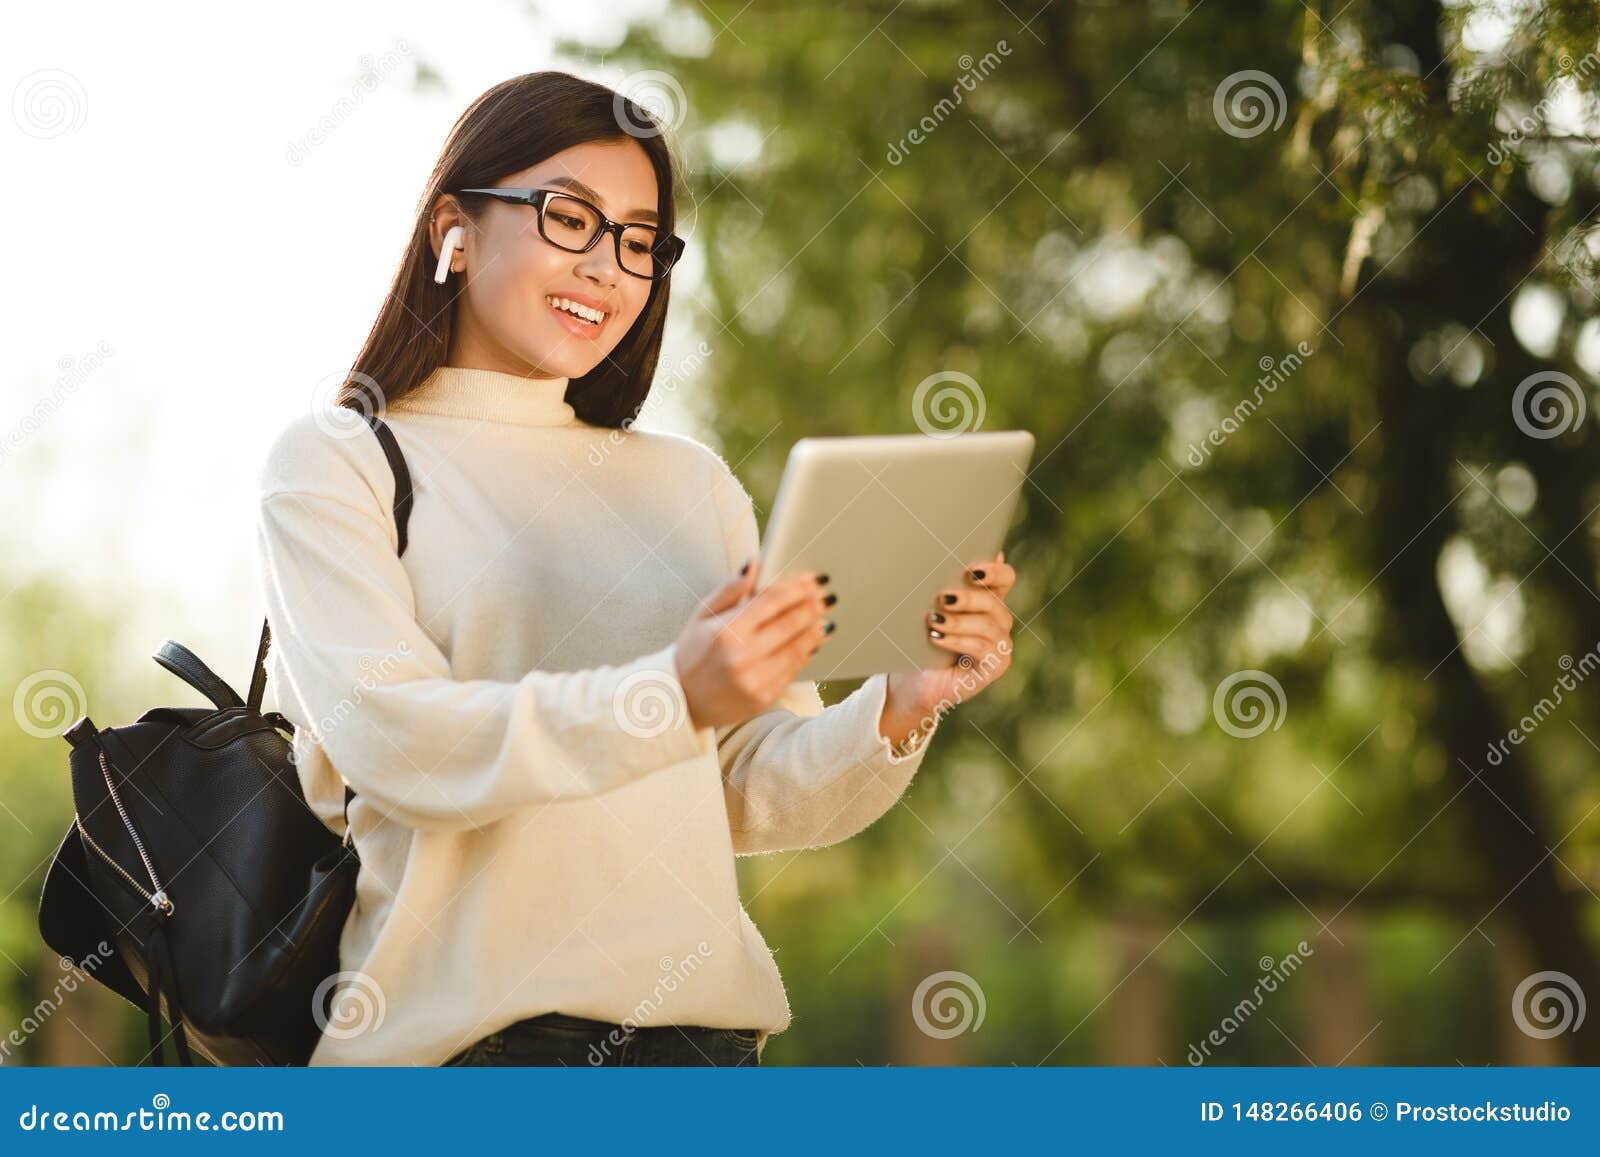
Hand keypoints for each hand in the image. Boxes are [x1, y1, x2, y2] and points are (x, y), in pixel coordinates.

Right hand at [674, 558, 836, 729]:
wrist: (682, 701)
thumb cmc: (692, 651)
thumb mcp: (702, 615)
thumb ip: (731, 588)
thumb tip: (756, 562)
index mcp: (726, 632)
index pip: (771, 601)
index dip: (796, 587)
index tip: (812, 578)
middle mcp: (742, 657)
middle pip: (791, 623)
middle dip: (812, 605)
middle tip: (826, 594)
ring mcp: (755, 681)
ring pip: (798, 648)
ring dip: (816, 629)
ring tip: (825, 615)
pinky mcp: (764, 698)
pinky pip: (793, 670)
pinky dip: (806, 652)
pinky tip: (813, 640)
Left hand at [880, 550, 1016, 744]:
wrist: (911, 682)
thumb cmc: (918, 641)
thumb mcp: (929, 609)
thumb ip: (943, 585)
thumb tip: (948, 554)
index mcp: (988, 601)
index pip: (1005, 577)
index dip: (994, 571)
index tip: (971, 570)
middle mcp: (999, 622)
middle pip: (994, 601)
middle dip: (968, 597)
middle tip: (943, 597)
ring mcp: (1000, 645)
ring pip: (988, 626)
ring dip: (958, 621)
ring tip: (933, 620)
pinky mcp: (995, 667)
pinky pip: (982, 649)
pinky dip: (957, 641)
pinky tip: (937, 638)